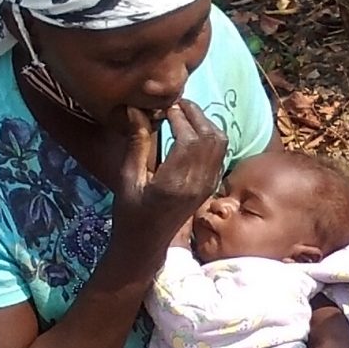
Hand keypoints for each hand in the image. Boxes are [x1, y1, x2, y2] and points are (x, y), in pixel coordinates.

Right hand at [113, 103, 225, 263]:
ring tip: (183, 113)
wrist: (147, 243)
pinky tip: (191, 130)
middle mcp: (199, 182)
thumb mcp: (128, 177)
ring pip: (220, 143)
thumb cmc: (131, 212)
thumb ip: (137, 144)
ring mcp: (208, 184)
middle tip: (175, 103)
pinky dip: (210, 136)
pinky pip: (220, 153)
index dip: (180, 116)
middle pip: (210, 137)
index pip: (190, 139)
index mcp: (176, 182)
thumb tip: (136, 109)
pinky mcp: (211, 185)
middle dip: (195, 114)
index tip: (164, 106)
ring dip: (205, 123)